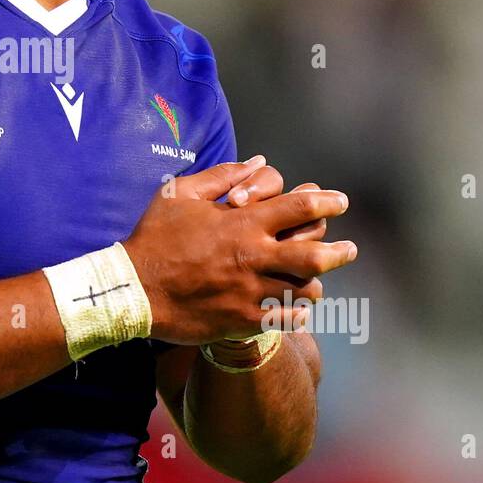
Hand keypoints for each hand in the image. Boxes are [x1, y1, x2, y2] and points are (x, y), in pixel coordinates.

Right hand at [122, 158, 357, 344]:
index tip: (339, 202)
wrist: (133, 289)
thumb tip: (258, 162)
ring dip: (316, 283)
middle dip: (340, 251)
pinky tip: (295, 307)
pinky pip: (286, 317)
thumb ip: (223, 176)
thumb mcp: (180, 193)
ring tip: (317, 281)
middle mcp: (253, 257)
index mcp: (243, 223)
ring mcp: (250, 291)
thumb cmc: (155, 237)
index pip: (300, 209)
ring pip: (305, 289)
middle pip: (315, 254)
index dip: (326, 203)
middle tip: (349, 249)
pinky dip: (297, 311)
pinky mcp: (243, 320)